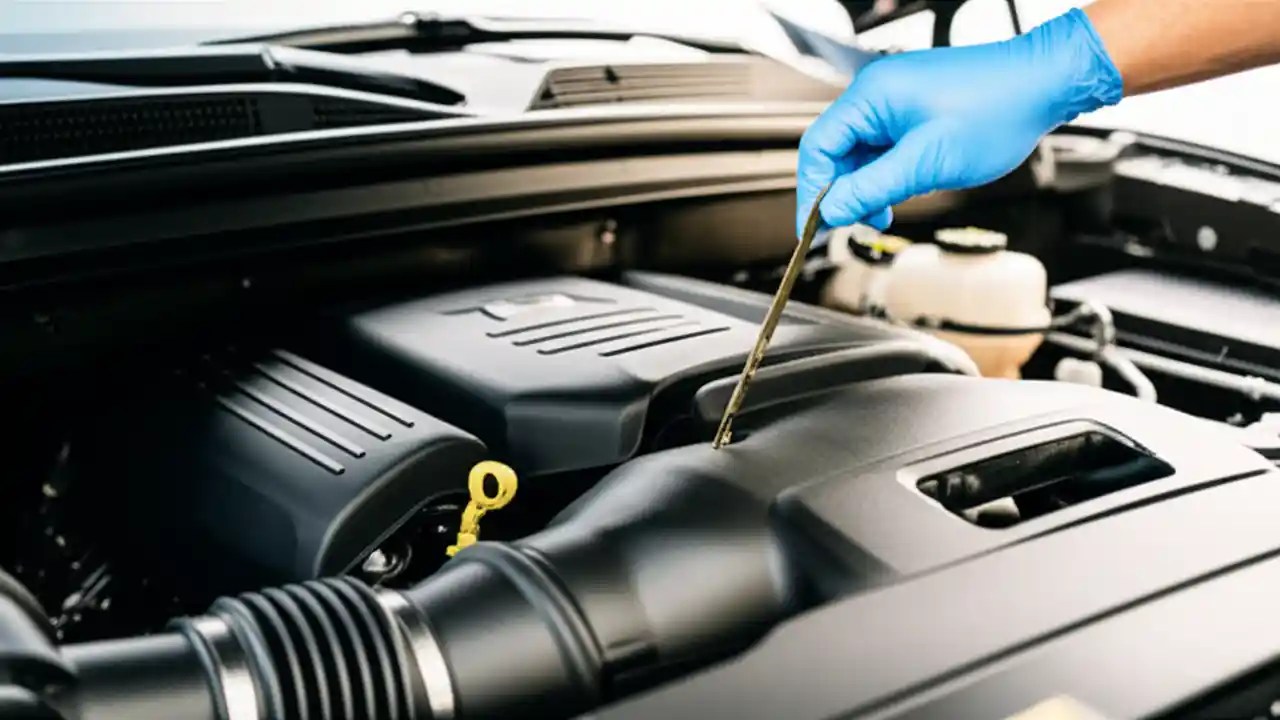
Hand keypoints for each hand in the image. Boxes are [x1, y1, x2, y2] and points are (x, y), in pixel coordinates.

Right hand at [796, 8, 1122, 236]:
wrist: (1043, 85)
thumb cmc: (996, 111)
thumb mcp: (926, 162)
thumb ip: (872, 189)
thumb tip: (830, 211)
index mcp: (871, 96)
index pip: (817, 147)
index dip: (812, 192)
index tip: (815, 227)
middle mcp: (876, 93)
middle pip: (835, 152)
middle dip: (842, 193)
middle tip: (859, 224)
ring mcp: (894, 100)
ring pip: (859, 154)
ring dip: (866, 188)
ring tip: (886, 213)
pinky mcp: (911, 110)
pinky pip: (882, 147)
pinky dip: (885, 175)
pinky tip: (901, 193)